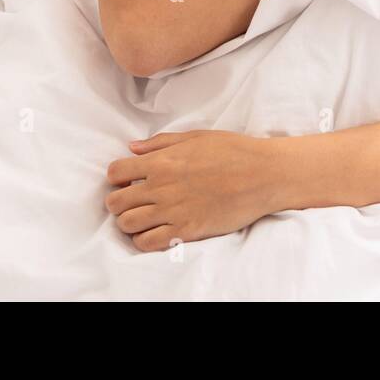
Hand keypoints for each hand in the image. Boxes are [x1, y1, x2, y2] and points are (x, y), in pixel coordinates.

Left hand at [105, 130, 280, 252]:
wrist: (263, 175)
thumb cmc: (233, 151)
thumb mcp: (195, 137)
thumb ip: (160, 143)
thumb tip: (132, 148)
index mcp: (162, 161)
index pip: (115, 172)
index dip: (117, 177)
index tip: (127, 180)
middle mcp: (161, 187)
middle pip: (115, 202)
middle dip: (118, 201)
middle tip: (131, 201)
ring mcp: (172, 211)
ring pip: (127, 224)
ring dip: (129, 222)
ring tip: (142, 218)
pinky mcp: (186, 231)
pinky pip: (148, 243)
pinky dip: (144, 240)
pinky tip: (156, 231)